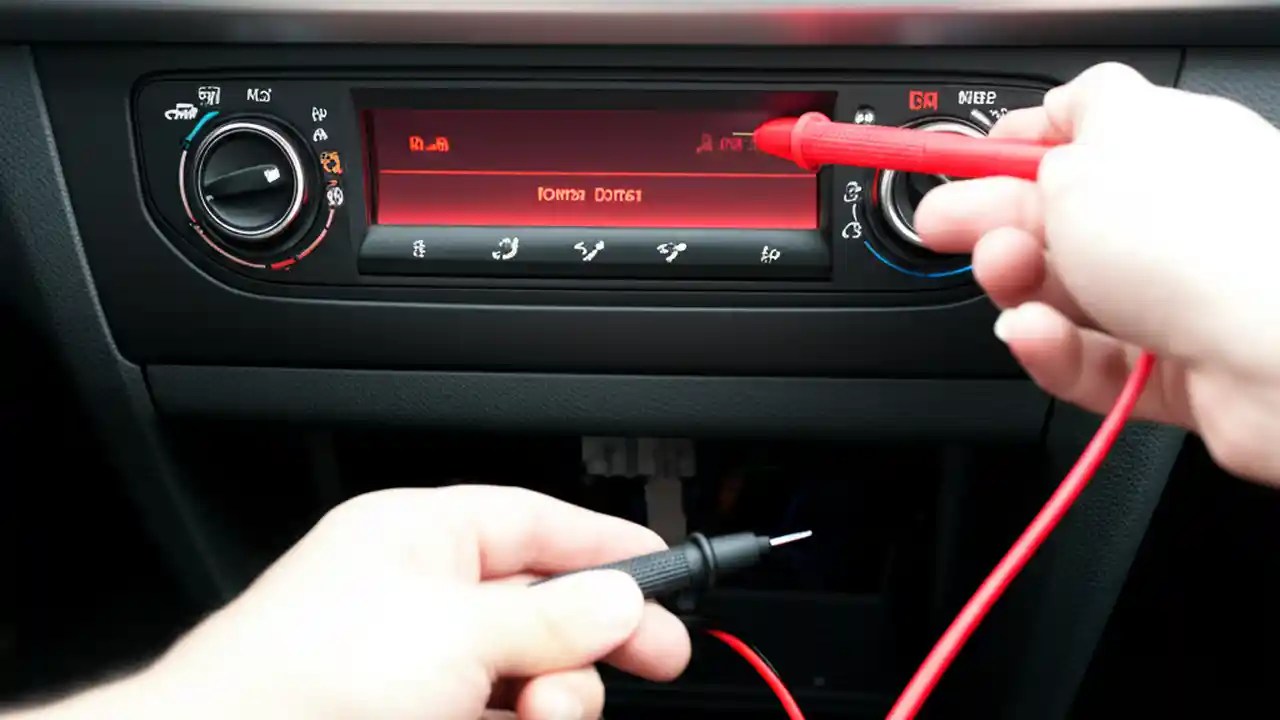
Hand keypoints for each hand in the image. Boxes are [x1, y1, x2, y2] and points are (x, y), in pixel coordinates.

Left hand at [144, 486, 690, 719]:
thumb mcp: (452, 634)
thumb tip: (619, 599)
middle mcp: (420, 599)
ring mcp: (418, 670)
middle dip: (594, 636)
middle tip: (658, 655)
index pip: (531, 523)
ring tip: (544, 714)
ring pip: (530, 675)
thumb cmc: (297, 683)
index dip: (603, 542)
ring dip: (558, 698)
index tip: (663, 569)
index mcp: (417, 539)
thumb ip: (548, 620)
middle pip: (542, 606)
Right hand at [915, 62, 1279, 482]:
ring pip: (1071, 295)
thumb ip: (1051, 141)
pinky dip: (1054, 352)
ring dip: (1021, 289)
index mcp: (1171, 143)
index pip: (1088, 128)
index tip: (965, 161)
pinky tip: (1034, 336)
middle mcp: (1179, 216)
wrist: (1279, 350)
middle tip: (943, 227)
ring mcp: (1181, 296)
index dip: (1021, 142)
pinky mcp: (1177, 371)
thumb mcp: (1093, 150)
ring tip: (1005, 284)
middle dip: (996, 221)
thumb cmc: (1194, 236)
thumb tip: (1035, 143)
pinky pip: (1093, 363)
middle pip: (1065, 217)